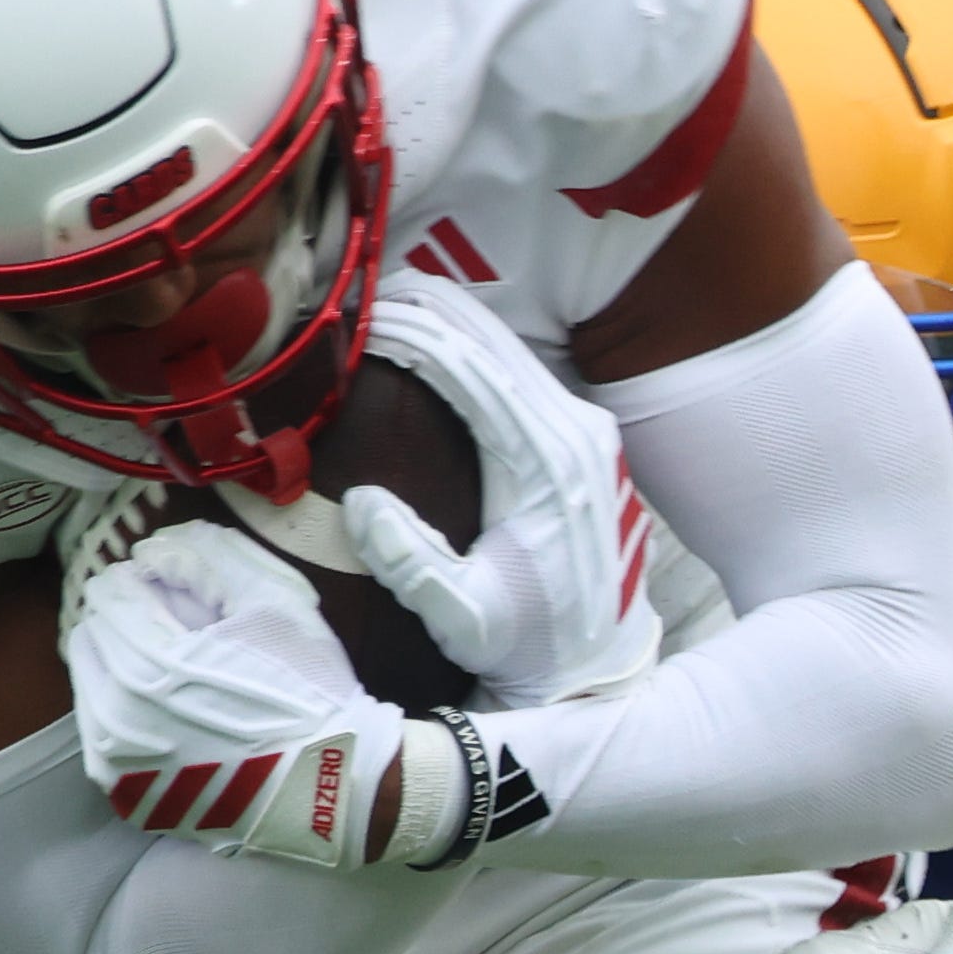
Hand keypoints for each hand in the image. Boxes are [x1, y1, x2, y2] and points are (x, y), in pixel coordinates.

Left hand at [66, 521, 407, 866]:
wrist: (330, 782)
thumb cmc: (307, 689)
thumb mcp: (276, 599)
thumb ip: (209, 555)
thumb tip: (151, 550)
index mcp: (152, 660)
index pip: (108, 592)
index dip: (145, 581)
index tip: (179, 592)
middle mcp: (118, 714)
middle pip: (91, 635)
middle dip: (127, 624)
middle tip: (181, 637)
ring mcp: (117, 762)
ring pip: (91, 684)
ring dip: (122, 668)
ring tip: (180, 680)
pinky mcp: (124, 795)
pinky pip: (102, 735)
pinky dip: (128, 718)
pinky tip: (175, 721)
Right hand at [349, 273, 661, 707]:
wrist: (599, 666)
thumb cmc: (529, 647)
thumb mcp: (466, 619)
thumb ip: (414, 565)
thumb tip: (363, 501)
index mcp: (547, 463)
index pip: (470, 371)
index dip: (411, 334)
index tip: (354, 315)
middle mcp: (575, 433)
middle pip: (491, 341)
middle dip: (424, 307)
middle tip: (358, 287)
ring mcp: (584, 432)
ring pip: (508, 349)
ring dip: (449, 321)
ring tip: (386, 301)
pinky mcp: (582, 442)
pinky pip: (520, 374)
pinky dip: (473, 349)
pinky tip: (434, 342)